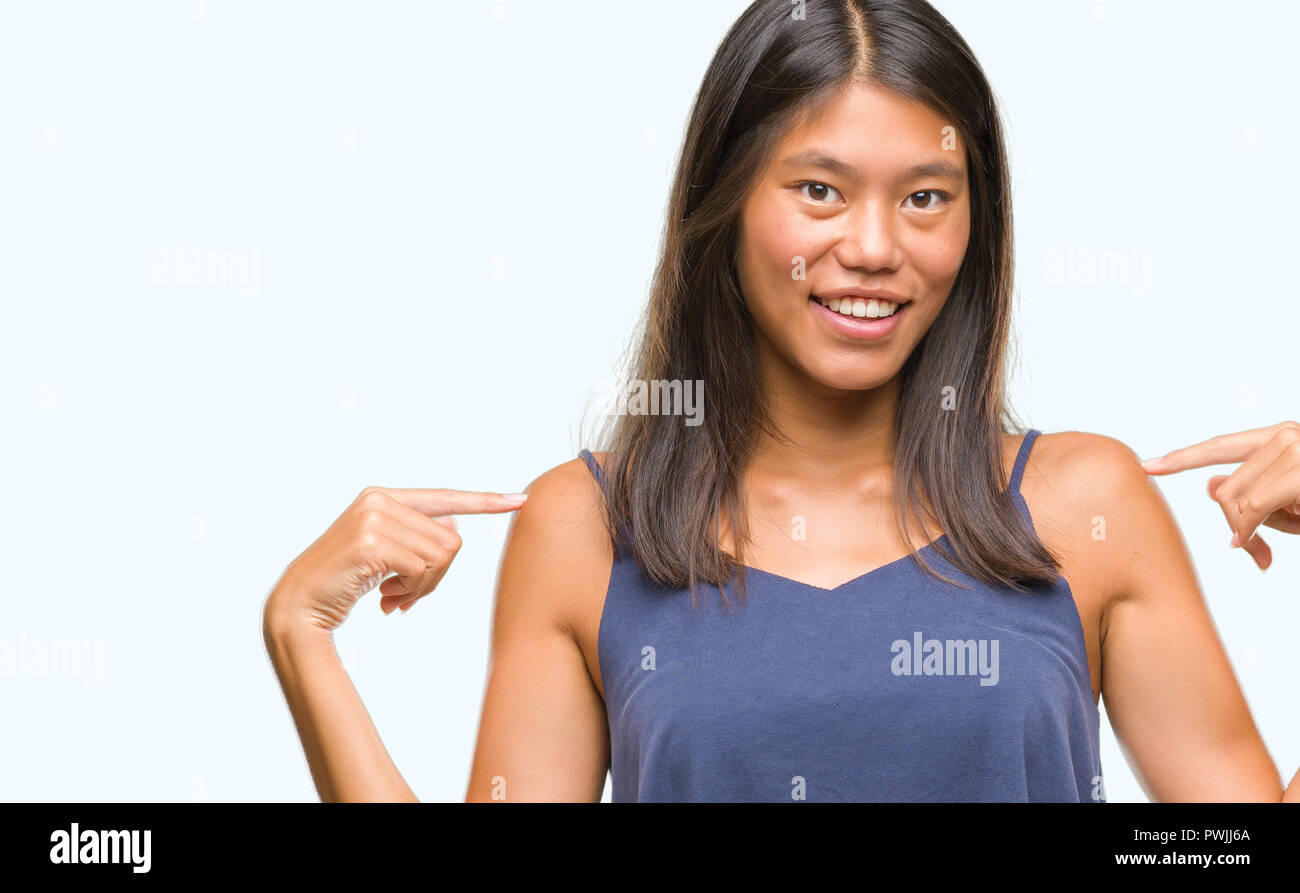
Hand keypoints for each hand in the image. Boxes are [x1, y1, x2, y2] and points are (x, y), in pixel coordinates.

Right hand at [265, 486, 527, 633]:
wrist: (299, 606)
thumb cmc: (343, 584)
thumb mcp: (382, 554)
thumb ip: (415, 537)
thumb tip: (453, 531)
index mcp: (383, 496)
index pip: (445, 498)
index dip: (485, 501)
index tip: (520, 499)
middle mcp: (379, 499)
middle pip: (450, 538)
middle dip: (437, 576)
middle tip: (405, 596)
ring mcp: (374, 517)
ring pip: (441, 555)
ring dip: (424, 587)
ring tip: (393, 598)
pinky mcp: (371, 541)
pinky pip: (423, 568)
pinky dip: (412, 592)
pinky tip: (385, 601)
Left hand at [1142, 421, 1299, 571]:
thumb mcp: (1289, 503)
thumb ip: (1251, 493)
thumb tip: (1209, 484)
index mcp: (1279, 437)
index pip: (1220, 447)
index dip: (1182, 459)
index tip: (1146, 466)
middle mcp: (1284, 435)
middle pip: (1224, 487)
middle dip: (1234, 521)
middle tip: (1253, 545)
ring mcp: (1294, 449)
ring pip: (1235, 500)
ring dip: (1251, 527)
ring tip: (1293, 523)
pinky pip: (1253, 509)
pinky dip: (1254, 531)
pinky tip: (1279, 535)